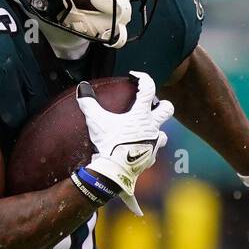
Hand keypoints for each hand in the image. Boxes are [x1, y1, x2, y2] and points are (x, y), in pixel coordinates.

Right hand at [77, 71, 173, 215]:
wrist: (115, 171)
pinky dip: (147, 149)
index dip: (143, 79)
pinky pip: (153, 151)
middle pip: (167, 109)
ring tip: (144, 131)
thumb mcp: (96, 122)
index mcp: (141, 115)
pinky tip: (138, 150)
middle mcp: (152, 127)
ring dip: (155, 130)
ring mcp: (154, 143)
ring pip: (163, 133)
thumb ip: (89, 104)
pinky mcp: (151, 158)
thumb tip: (82, 89)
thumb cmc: (109, 144)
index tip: (135, 77)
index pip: (148, 89)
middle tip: (151, 105)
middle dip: (162, 105)